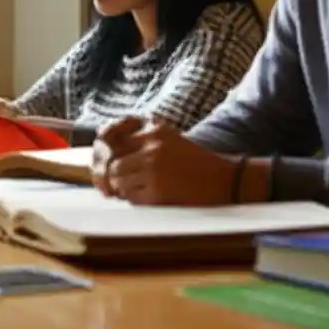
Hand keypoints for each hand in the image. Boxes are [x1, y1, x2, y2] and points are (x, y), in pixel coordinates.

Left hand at [96, 118, 237, 205]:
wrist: (225, 180)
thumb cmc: (194, 162)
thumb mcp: (167, 139)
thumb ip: (139, 140)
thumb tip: (103, 154)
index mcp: (153, 129)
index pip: (110, 136)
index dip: (103, 153)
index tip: (104, 163)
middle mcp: (151, 146)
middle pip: (111, 162)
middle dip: (110, 175)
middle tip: (113, 185)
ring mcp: (154, 169)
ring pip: (117, 180)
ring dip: (122, 189)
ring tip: (135, 190)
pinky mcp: (157, 191)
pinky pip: (131, 197)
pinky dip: (134, 199)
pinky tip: (147, 197)